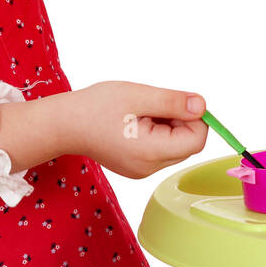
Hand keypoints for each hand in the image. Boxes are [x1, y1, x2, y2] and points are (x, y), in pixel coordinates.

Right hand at [66, 81, 207, 178]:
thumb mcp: (138, 96)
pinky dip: (155, 133)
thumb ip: (173, 102)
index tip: (175, 101)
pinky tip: (133, 122)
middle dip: (179, 120)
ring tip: (139, 113)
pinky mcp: (135, 167)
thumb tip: (202, 106)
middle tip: (152, 105)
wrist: (63, 124)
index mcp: (152, 152)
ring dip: (166, 125)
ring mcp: (141, 170)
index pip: (197, 140)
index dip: (194, 117)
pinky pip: (159, 150)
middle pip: (187, 144)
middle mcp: (149, 168)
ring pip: (174, 146)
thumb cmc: (95, 107)